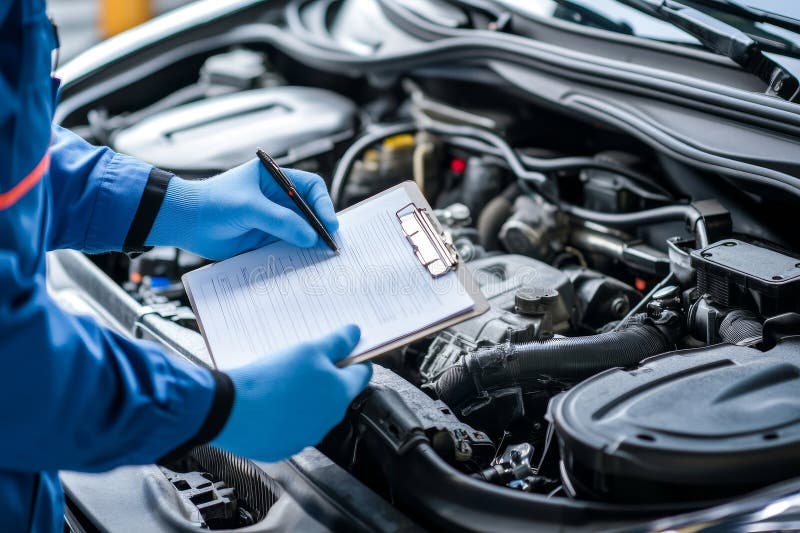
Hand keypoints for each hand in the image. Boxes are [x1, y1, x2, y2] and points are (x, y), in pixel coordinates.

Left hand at [146, 159, 337, 259]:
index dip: (323, 204)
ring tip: (321, 257)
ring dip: (311, 243)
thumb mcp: (249, 208)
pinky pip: (287, 247)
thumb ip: (280, 221)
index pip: (310, 188)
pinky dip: (296, 255)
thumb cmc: (212, 203)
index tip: (329, 224)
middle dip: (321, 227)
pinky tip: (302, 263)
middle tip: (330, 245)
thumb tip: (310, 237)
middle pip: (310, 212)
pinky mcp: (264, 239)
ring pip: (301, 232)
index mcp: (275, 179)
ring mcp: (272, 220)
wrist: (183, 222)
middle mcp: (277, 199)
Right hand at [212, 325, 371, 461]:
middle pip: (338, 393)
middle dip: (326, 377)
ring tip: (282, 381)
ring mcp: (308, 436)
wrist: (230, 411)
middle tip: (304, 362)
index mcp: (340, 393)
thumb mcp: (308, 350)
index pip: (362, 374)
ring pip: (315, 411)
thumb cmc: (271, 379)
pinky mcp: (285, 446)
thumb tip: (354, 334)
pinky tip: (270, 401)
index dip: (354, 358)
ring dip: (306, 397)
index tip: (344, 349)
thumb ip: (337, 342)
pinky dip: (286, 414)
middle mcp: (329, 419)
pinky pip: (292, 426)